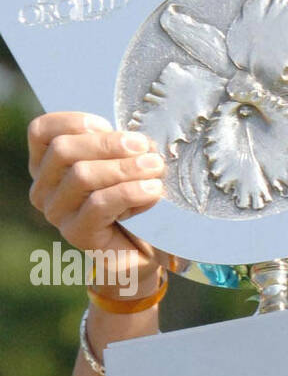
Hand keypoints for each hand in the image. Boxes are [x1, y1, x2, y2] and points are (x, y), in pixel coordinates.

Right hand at [27, 111, 169, 291]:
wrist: (142, 254)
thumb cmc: (134, 204)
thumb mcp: (123, 167)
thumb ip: (119, 147)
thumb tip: (139, 137)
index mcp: (47, 165)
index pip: (42, 131)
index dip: (75, 121)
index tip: (110, 123)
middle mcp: (44, 188)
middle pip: (64, 151)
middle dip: (109, 144)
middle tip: (146, 147)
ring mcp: (57, 213)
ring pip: (82, 176)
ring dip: (125, 168)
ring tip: (156, 167)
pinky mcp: (77, 234)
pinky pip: (100, 204)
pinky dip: (130, 193)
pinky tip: (154, 190)